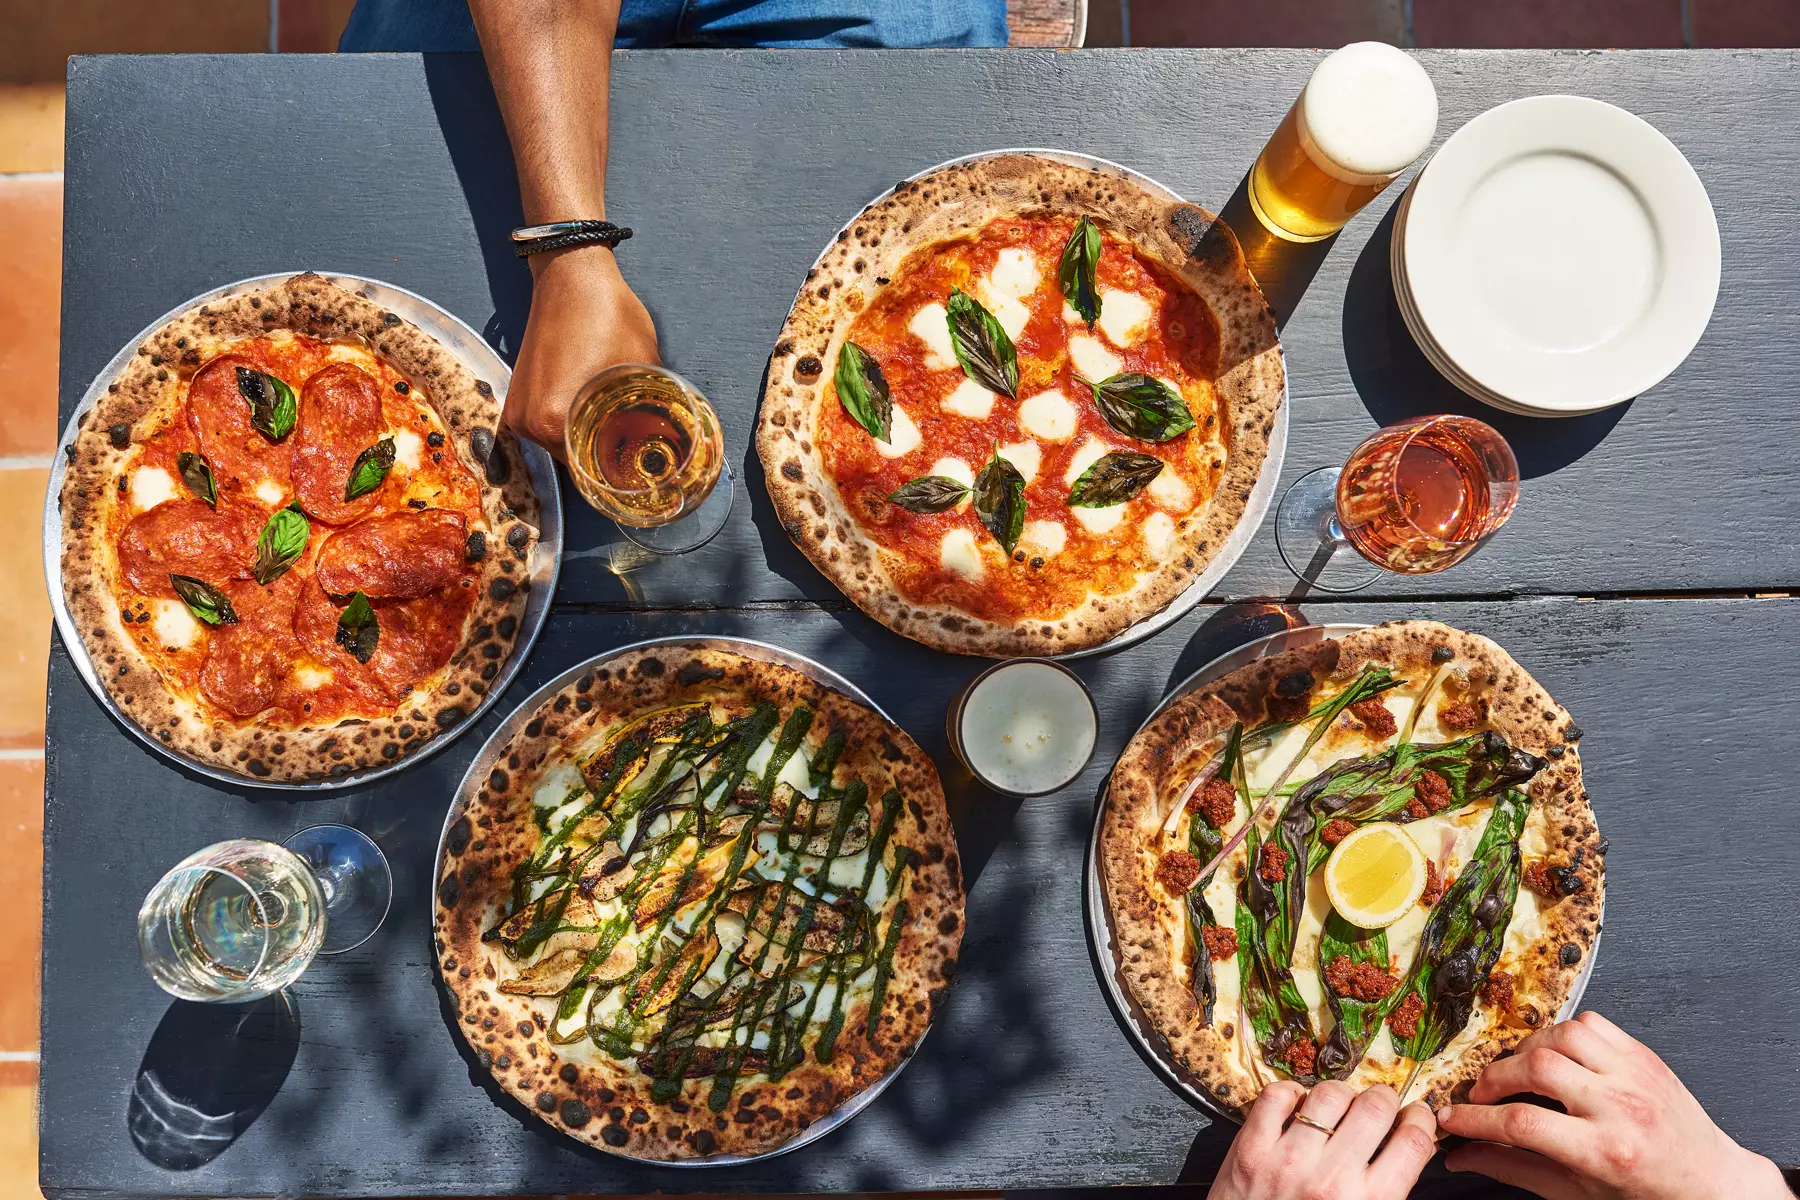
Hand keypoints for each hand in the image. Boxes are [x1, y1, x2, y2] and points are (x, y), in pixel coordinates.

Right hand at [504, 245, 659, 457]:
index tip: (637, 478)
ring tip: (615, 436)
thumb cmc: (605, 313)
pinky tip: (592, 416)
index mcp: (554, 420)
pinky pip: (547, 425)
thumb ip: (651, 406)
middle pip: (572, 463)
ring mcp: (518, 408)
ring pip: (559, 445)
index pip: (588, 474)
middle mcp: (528, 421)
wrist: (571, 274)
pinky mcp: (518, 393)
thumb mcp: (642, 364)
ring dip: (584, 443)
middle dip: (601, 461)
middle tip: (634, 458)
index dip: (616, 477)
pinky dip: (568, 424)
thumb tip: (665, 436)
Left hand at [1209, 1081, 1438, 1199]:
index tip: (1415, 1114)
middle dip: (1384, 1099)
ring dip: (1341, 1094)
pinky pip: (1276, 1097)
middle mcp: (1331, 1179)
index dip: (1420, 1120)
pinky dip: (1290, 1092)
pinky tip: (1297, 1105)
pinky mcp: (1252, 1149)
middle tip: (1380, 1104)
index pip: (1412, 1143)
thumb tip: (1413, 1144)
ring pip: (1328, 1095)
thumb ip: (1390, 1188)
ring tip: (1340, 1106)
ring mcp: (1289, 1160)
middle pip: (1374, 1108)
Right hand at [1438, 1011, 1788, 1199]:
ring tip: (1518, 1074)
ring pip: (1559, 1036)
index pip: (1521, 1124)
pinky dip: (1562, 1034)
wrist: (1711, 1184)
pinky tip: (1557, 1057)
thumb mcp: (1578, 1194)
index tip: (1451, 1119)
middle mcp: (1621, 1107)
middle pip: (1536, 1070)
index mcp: (1605, 1153)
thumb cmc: (1647, 1194)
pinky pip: (1590, 1022)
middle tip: (1483, 1096)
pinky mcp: (1642, 1055)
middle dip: (1494, 1079)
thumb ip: (1515, 1169)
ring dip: (1526, 1051)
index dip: (1474, 1119)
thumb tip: (1464, 1155)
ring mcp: (1634, 1075)